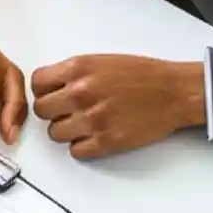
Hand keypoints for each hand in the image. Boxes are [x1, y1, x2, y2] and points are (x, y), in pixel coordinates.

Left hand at [31, 54, 205, 158]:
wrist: (175, 92)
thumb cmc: (143, 75)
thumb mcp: (101, 61)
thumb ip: (73, 73)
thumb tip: (51, 86)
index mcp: (78, 69)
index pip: (37, 84)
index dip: (43, 91)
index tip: (52, 94)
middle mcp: (80, 93)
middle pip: (41, 110)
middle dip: (53, 111)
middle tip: (68, 110)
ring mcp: (92, 119)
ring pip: (55, 133)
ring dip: (66, 130)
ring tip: (84, 123)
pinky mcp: (106, 141)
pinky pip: (76, 151)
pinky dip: (82, 146)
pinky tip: (95, 136)